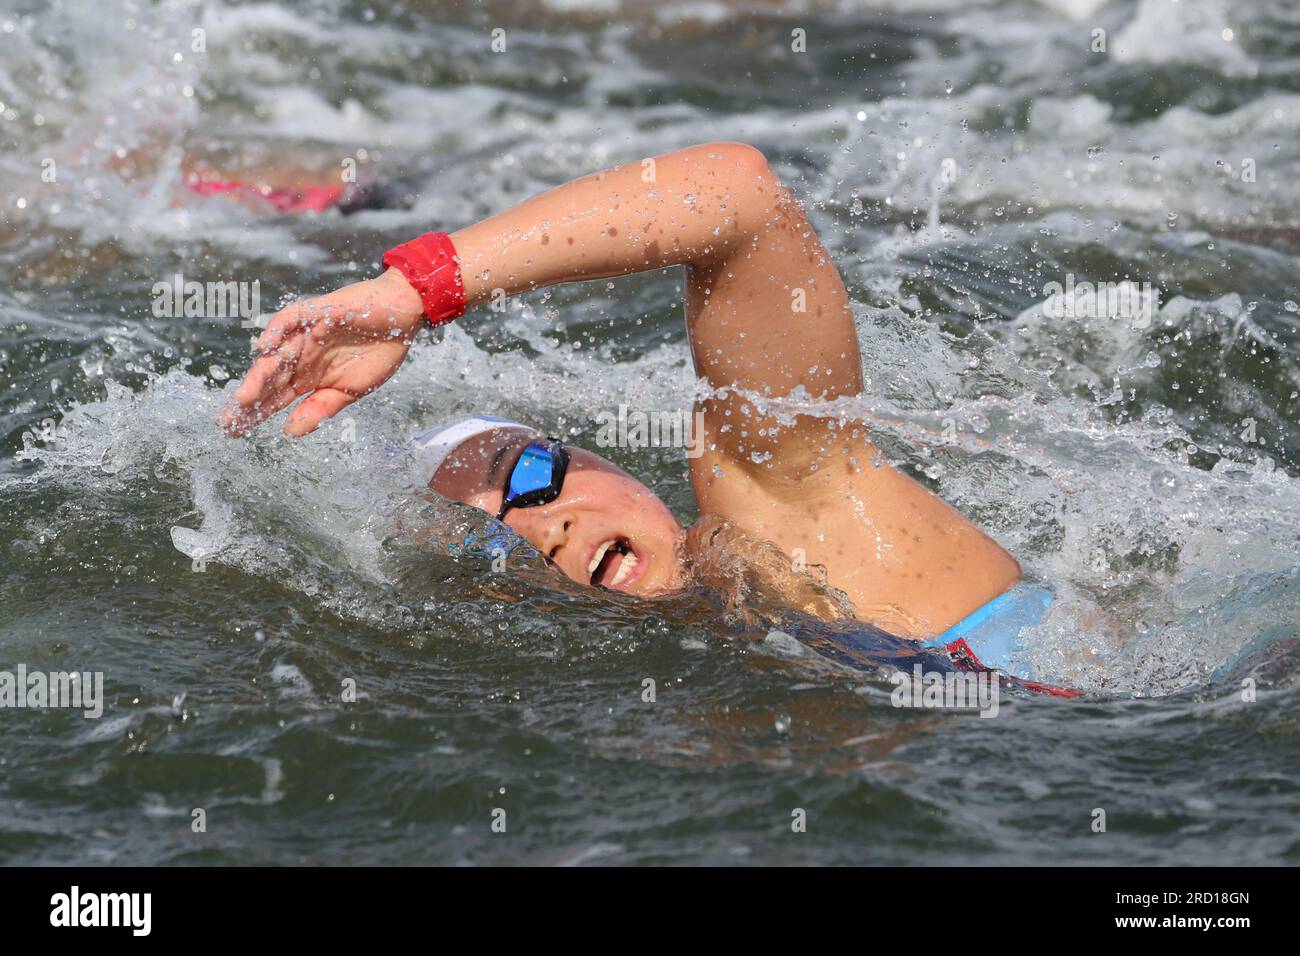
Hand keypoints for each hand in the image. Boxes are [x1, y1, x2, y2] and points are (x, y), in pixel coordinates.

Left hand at [220, 268, 424, 436]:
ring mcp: (304, 335)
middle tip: (228, 421)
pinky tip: (265, 347)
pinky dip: (277, 331)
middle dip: (248, 400)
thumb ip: (320, 408)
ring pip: (274, 354)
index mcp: (307, 377)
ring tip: (244, 397)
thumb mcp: (349, 391)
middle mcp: (300, 357)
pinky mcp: (315, 312)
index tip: (234, 433)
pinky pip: (289, 319)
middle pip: (267, 379)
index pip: (275, 398)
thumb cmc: (379, 352)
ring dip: (259, 374)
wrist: (403, 318)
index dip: (255, 414)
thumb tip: (290, 432)